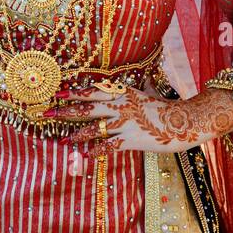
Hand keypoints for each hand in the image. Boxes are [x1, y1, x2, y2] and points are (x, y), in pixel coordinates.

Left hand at [42, 83, 232, 157]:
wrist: (183, 122)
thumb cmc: (165, 106)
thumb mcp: (148, 91)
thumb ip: (137, 86)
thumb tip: (137, 78)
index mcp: (123, 93)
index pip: (93, 91)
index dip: (74, 93)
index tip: (59, 94)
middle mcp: (120, 106)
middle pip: (87, 108)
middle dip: (66, 112)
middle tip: (49, 113)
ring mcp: (124, 123)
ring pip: (94, 128)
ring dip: (77, 134)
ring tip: (64, 139)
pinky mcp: (130, 140)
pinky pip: (108, 146)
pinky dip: (95, 150)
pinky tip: (85, 153)